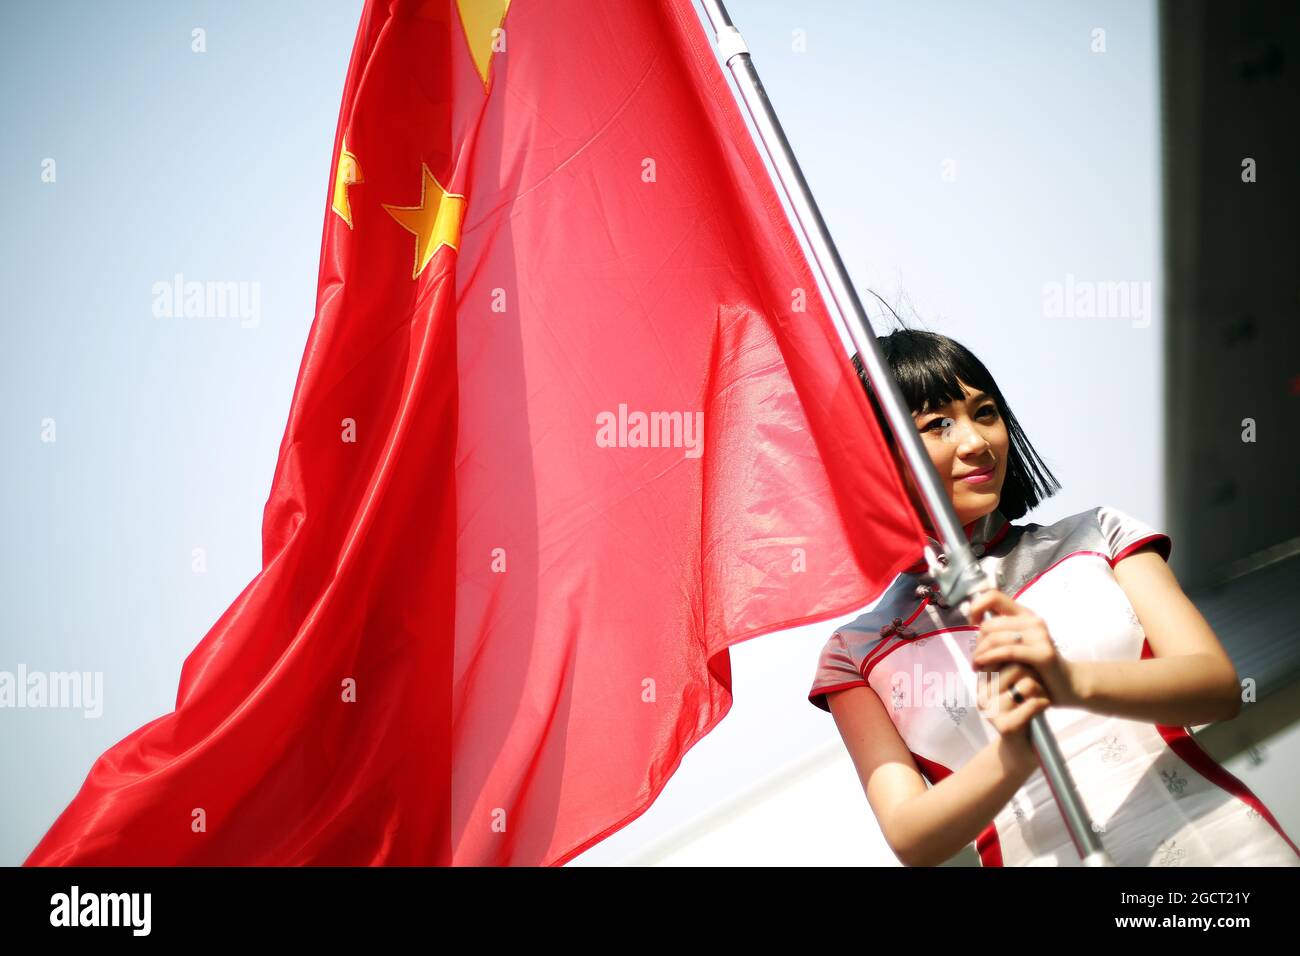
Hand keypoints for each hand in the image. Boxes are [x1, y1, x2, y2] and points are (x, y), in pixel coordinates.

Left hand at [966, 589, 1082, 708]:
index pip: (993, 596)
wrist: (1068, 684)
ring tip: (977, 667)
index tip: (972, 623)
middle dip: (977, 643)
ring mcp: (1040, 636)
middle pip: (990, 624)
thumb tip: (974, 623)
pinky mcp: (1043, 653)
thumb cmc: (1038, 666)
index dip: (977, 606)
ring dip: (980, 654)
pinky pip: (1007, 651)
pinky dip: (990, 658)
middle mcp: (1033, 621)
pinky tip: (982, 666)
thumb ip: (1001, 632)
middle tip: (975, 659)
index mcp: (1025, 614)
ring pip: (995, 638)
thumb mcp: (1019, 644)